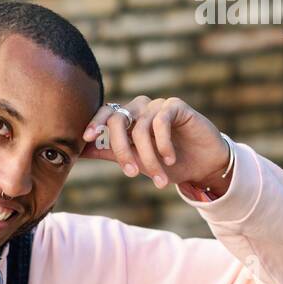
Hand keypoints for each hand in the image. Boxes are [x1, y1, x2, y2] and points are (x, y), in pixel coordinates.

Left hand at [80, 95, 230, 193]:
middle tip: (130, 173)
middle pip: (118, 120)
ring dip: (148, 158)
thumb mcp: (135, 161)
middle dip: (121, 150)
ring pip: (140, 128)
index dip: (94, 123)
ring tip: (158, 178)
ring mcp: (158, 106)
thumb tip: (80, 151)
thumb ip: (110, 153)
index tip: (86, 139)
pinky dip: (163, 144)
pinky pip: (161, 121)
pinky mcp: (177, 106)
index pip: (105, 114)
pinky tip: (170, 158)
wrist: (202, 165)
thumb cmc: (167, 164)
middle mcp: (140, 109)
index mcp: (128, 120)